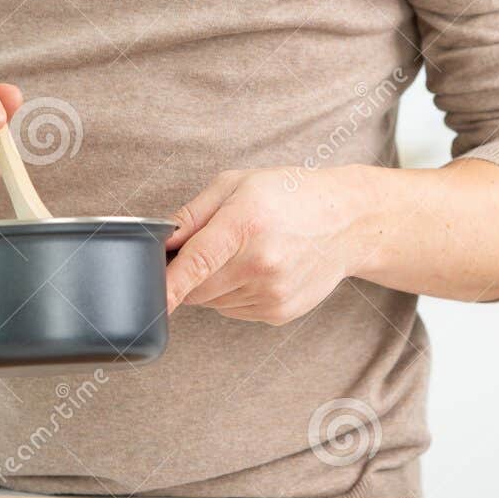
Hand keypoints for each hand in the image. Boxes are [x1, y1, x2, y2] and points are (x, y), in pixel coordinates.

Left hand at [164, 166, 368, 323]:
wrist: (347, 222)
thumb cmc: (289, 195)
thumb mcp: (236, 184)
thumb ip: (191, 214)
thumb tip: (158, 241)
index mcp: (245, 224)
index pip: (197, 263)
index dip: (169, 286)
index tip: (151, 302)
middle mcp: (260, 264)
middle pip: (196, 289)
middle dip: (192, 273)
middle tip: (214, 245)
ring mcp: (272, 293)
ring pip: (213, 302)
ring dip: (215, 283)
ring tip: (246, 252)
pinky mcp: (279, 313)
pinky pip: (234, 310)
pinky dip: (235, 293)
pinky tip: (259, 268)